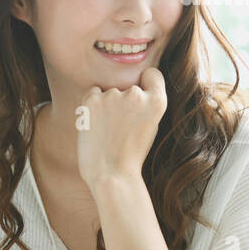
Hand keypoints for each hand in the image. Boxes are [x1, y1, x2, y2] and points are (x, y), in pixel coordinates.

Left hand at [75, 66, 166, 192]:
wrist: (110, 174)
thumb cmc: (131, 155)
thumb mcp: (151, 126)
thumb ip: (148, 104)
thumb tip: (137, 86)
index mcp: (157, 101)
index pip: (152, 74)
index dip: (146, 84)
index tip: (140, 98)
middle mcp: (136, 94)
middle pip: (129, 87)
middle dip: (125, 101)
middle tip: (121, 128)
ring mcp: (113, 95)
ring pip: (110, 91)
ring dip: (109, 105)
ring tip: (108, 131)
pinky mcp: (92, 99)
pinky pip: (93, 93)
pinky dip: (94, 105)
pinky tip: (97, 124)